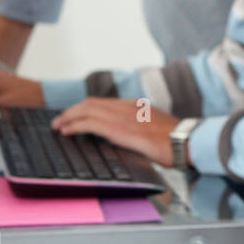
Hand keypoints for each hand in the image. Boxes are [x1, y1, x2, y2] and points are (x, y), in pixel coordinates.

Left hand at [51, 98, 178, 166]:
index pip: (103, 102)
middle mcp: (126, 107)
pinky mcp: (118, 130)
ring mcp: (122, 117)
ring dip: (68, 117)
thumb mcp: (155, 129)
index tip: (76, 115)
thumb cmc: (175, 140)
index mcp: (135, 106)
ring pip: (87, 110)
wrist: (185, 141)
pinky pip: (90, 124)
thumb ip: (140, 129)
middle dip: (72, 111)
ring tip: (58, 125)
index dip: (86, 108)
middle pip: (91, 103)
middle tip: (59, 120)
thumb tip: (130, 139)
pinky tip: (66, 131)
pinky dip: (74, 126)